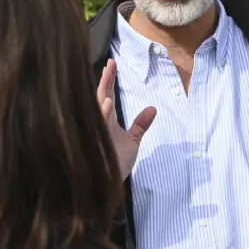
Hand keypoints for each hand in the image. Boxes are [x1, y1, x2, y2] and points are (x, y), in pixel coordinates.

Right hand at [97, 58, 156, 179]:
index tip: (113, 63)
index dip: (109, 80)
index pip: (107, 95)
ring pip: (96, 110)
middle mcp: (99, 124)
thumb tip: (153, 108)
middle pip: (100, 97)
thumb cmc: (116, 164)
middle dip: (105, 81)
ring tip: (107, 75)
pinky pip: (96, 127)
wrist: (108, 185)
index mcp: (107, 121)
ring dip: (102, 94)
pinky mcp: (95, 144)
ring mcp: (96, 133)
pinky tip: (106, 103)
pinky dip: (100, 115)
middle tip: (110, 63)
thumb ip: (140, 125)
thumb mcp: (132, 141)